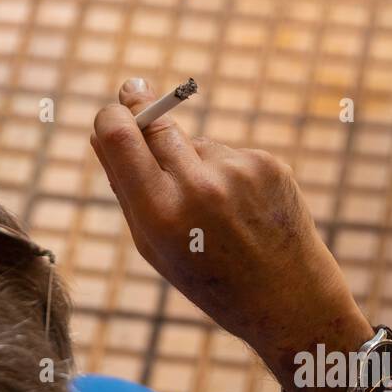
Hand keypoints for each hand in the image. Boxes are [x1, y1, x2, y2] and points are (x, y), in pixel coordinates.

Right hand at [90, 78, 372, 391]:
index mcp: (162, 215)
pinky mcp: (268, 164)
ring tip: (218, 213)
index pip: (120, 136)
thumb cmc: (212, 280)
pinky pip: (229, 155)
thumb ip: (127, 190)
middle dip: (142, 108)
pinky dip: (228, 174)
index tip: (112, 111)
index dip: (111, 117)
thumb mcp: (156, 248)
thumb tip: (100, 131)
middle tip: (134, 90)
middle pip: (155, 123)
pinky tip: (244, 210)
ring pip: (196, 144)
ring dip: (194, 164)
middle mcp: (200, 187)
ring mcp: (238, 172)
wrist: (290, 301)